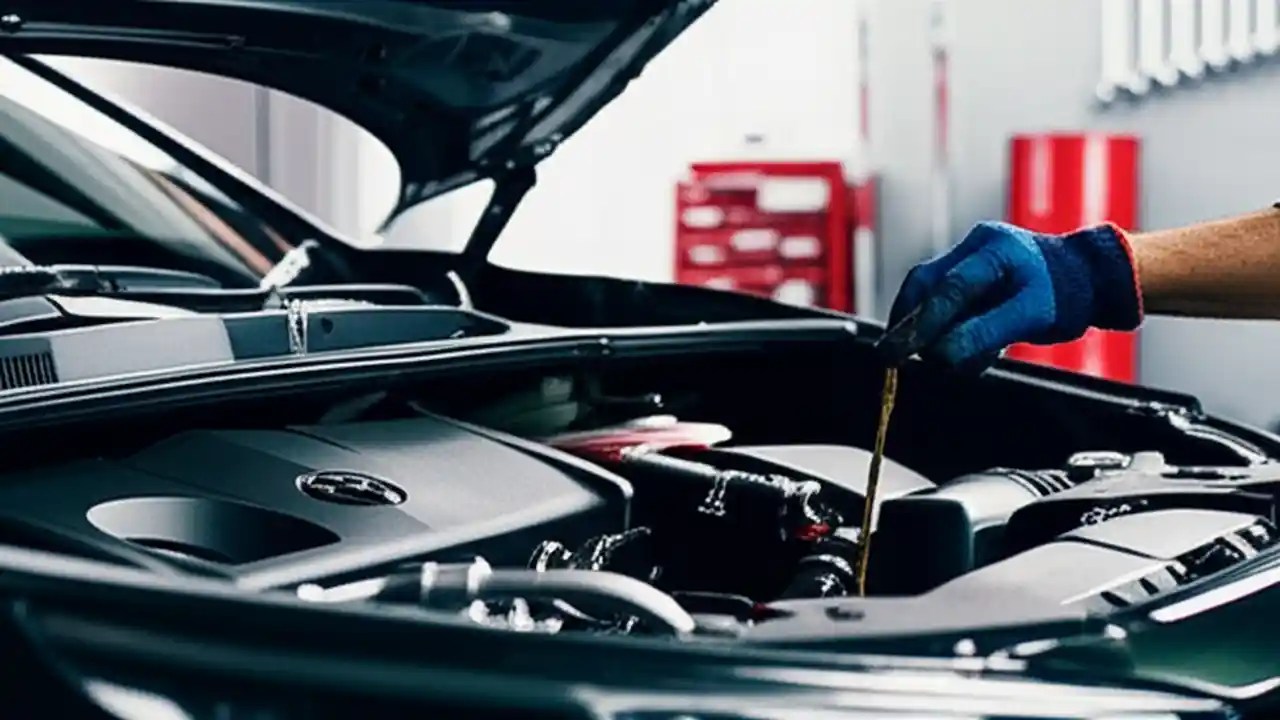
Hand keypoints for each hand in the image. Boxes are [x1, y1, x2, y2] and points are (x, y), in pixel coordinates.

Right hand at [875, 221, 1142, 372]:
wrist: (1087, 280)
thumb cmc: (1067, 293)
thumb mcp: (1032, 316)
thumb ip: (984, 333)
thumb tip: (940, 355)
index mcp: (993, 248)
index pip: (949, 287)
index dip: (922, 321)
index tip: (901, 350)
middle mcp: (974, 249)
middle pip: (925, 286)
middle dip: (909, 323)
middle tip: (890, 356)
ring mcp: (968, 262)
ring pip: (928, 296)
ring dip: (922, 330)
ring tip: (924, 358)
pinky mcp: (968, 281)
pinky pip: (942, 306)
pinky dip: (940, 332)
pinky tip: (947, 353)